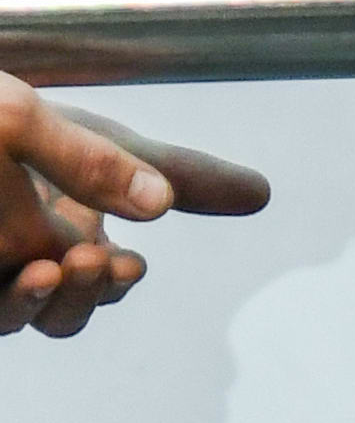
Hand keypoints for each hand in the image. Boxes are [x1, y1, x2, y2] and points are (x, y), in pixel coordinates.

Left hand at [0, 71, 271, 339]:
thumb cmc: (1, 104)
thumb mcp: (97, 133)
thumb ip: (172, 170)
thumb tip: (262, 195)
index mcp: (67, 229)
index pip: (102, 282)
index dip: (115, 282)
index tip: (127, 260)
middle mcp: (20, 254)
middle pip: (60, 314)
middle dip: (81, 297)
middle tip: (89, 260)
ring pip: (13, 318)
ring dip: (38, 303)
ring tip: (49, 268)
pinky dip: (8, 298)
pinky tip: (22, 268)